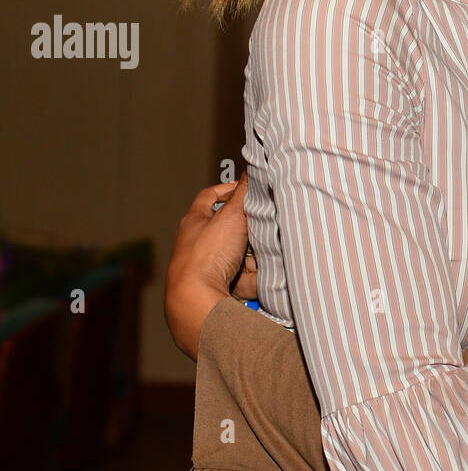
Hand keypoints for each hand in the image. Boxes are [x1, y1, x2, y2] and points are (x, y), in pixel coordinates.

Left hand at [164, 176, 251, 359]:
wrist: (199, 301)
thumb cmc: (207, 255)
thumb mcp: (231, 215)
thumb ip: (244, 192)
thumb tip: (252, 168)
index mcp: (195, 222)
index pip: (210, 198)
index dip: (228, 190)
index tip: (246, 188)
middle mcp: (200, 244)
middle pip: (233, 227)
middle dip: (252, 226)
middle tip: (268, 221)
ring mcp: (213, 267)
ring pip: (244, 252)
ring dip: (258, 251)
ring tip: (269, 248)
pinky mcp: (225, 287)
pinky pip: (249, 275)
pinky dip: (259, 274)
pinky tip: (267, 271)